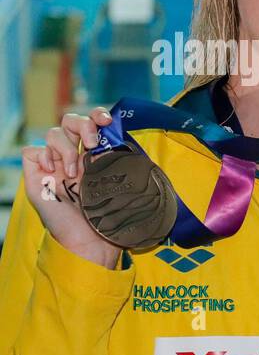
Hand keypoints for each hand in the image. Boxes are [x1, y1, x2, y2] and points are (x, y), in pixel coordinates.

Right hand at [20, 108, 119, 268]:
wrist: (90, 239)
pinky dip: (43, 157)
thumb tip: (129, 143)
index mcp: (95, 155)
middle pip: (70, 120)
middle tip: (92, 143)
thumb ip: (121, 163)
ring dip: (65, 148)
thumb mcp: (120, 184)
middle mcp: (74, 156)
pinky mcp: (36, 175)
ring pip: (53, 133)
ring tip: (74, 172)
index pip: (93, 122)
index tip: (107, 120)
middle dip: (82, 124)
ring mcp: (55, 164)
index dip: (97, 115)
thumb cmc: (108, 216)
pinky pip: (33, 151)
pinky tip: (54, 173)